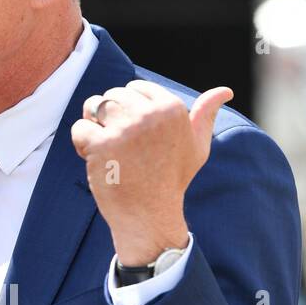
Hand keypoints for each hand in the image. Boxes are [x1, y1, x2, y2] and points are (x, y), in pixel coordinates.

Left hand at [70, 79, 232, 263]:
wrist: (150, 216)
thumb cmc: (172, 180)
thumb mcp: (196, 147)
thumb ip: (205, 115)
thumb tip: (225, 91)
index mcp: (172, 108)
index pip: (135, 88)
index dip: (130, 112)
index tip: (138, 138)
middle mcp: (150, 114)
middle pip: (113, 95)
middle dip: (111, 118)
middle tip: (122, 149)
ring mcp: (125, 129)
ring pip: (94, 105)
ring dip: (94, 126)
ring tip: (107, 151)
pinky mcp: (102, 144)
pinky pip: (80, 127)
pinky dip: (82, 144)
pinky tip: (97, 160)